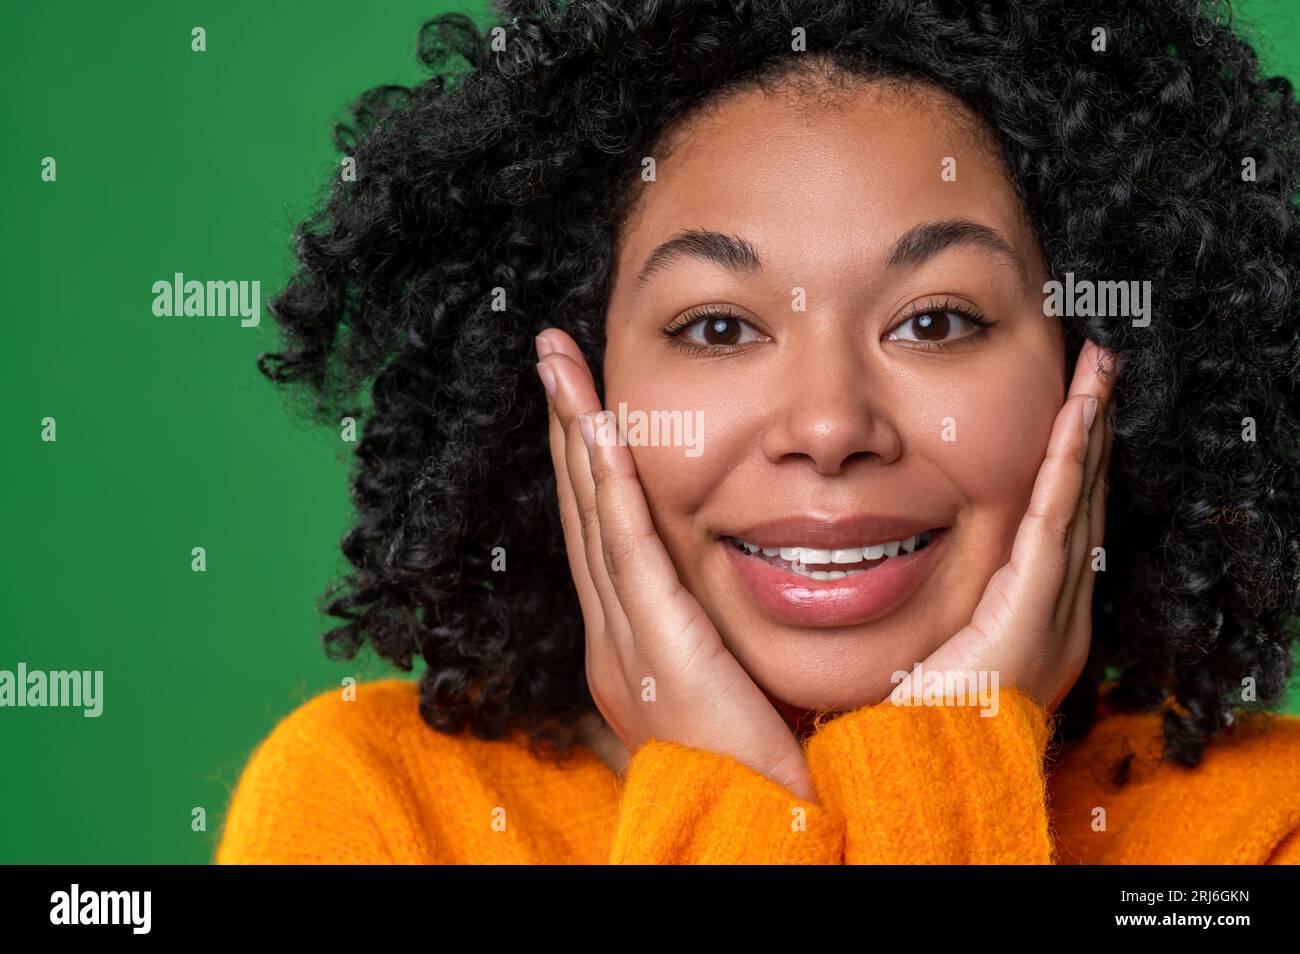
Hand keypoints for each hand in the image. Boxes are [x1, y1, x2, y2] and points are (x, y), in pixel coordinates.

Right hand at [534, 328, 816, 801]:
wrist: (753, 840)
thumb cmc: (752, 773)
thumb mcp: (720, 695)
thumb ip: (707, 645)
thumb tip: (716, 609)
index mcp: (631, 645)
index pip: (605, 531)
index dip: (586, 460)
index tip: (580, 396)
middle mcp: (613, 637)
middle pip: (585, 510)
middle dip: (565, 425)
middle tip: (552, 353)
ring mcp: (625, 643)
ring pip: (595, 516)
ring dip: (573, 433)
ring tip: (558, 362)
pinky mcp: (655, 650)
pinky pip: (627, 552)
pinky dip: (606, 486)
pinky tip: (595, 428)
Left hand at [895, 339, 1118, 713]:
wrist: (928, 771)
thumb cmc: (921, 716)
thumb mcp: (939, 644)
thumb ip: (944, 602)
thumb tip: (905, 554)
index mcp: (1038, 618)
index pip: (1059, 522)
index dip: (1068, 462)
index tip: (1069, 407)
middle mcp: (1060, 612)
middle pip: (1080, 502)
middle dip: (1087, 433)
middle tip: (1095, 370)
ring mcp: (1054, 613)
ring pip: (1075, 502)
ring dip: (1084, 433)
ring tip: (1094, 374)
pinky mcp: (1033, 613)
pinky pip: (1052, 524)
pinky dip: (1065, 468)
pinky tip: (1073, 421)